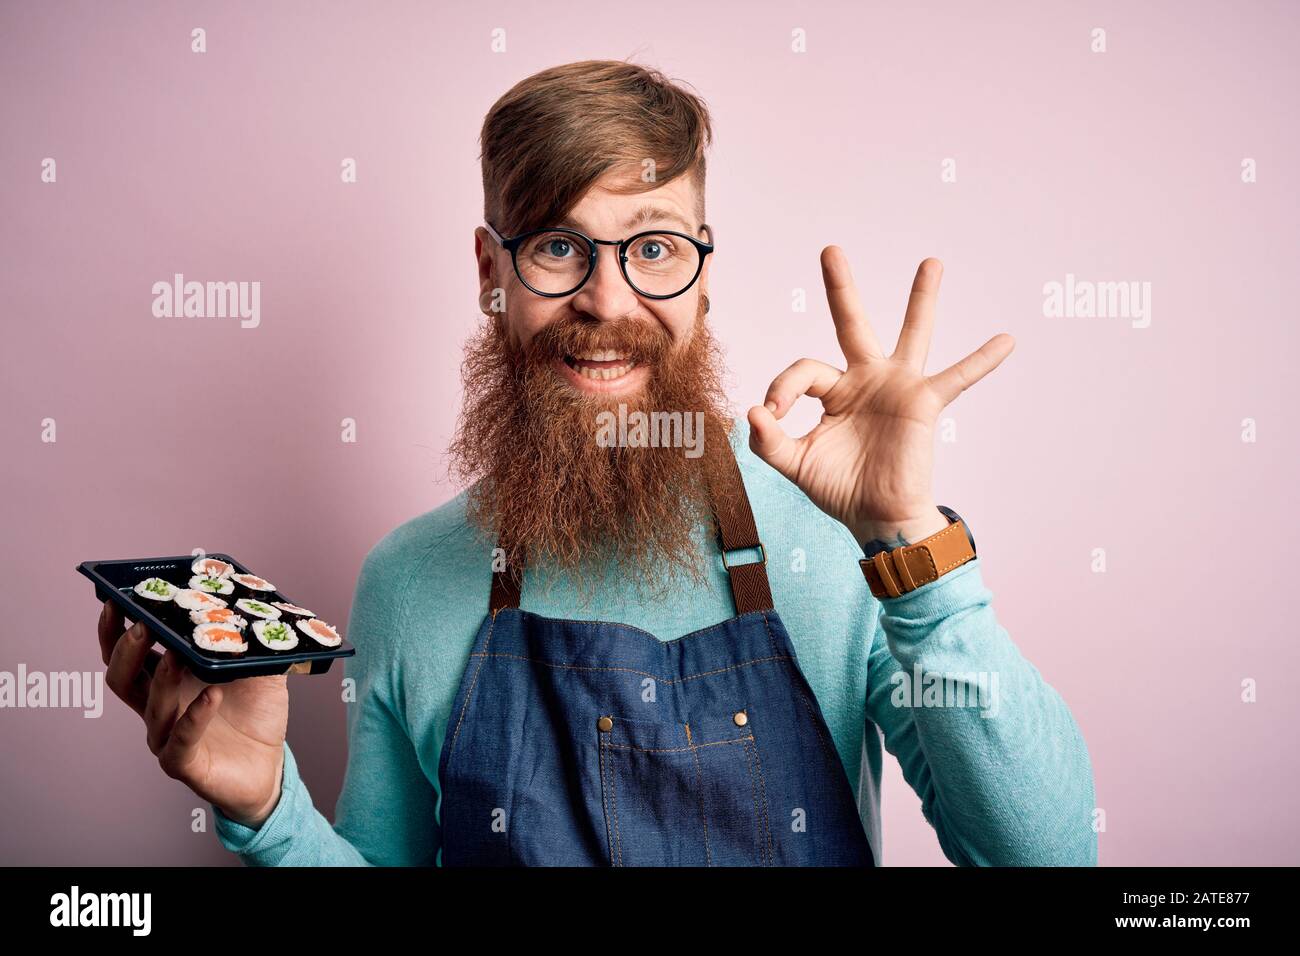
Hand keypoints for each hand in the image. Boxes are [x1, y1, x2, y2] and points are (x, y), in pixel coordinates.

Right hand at [98, 599, 289, 827]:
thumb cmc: (255, 714)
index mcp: (167, 680)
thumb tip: (256, 604)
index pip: (128, 653)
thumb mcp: (259, 669)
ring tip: (178, 655)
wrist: (269, 765)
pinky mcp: (185, 764)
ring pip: (150, 707)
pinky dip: (194, 716)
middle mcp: (159, 707)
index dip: (115, 629)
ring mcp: (167, 737)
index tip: (117, 600)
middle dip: (128, 649)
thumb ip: (252, 641)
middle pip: (122, 678)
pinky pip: (180, 741)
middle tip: (144, 624)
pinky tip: (212, 695)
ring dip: (163, 678)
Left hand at [748, 251, 1013, 550]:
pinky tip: (1006, 340)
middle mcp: (865, 380)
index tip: (773, 414)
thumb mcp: (794, 464)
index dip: (782, 389)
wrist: (877, 518)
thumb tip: (753, 411)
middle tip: (830, 250)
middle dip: (841, 287)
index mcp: (833, 392)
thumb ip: (769, 440)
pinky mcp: (924, 403)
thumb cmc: (839, 489)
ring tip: (931, 263)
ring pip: (910, 334)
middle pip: (851, 324)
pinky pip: (957, 378)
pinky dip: (982, 361)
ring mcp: (897, 387)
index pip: (803, 371)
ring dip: (921, 298)